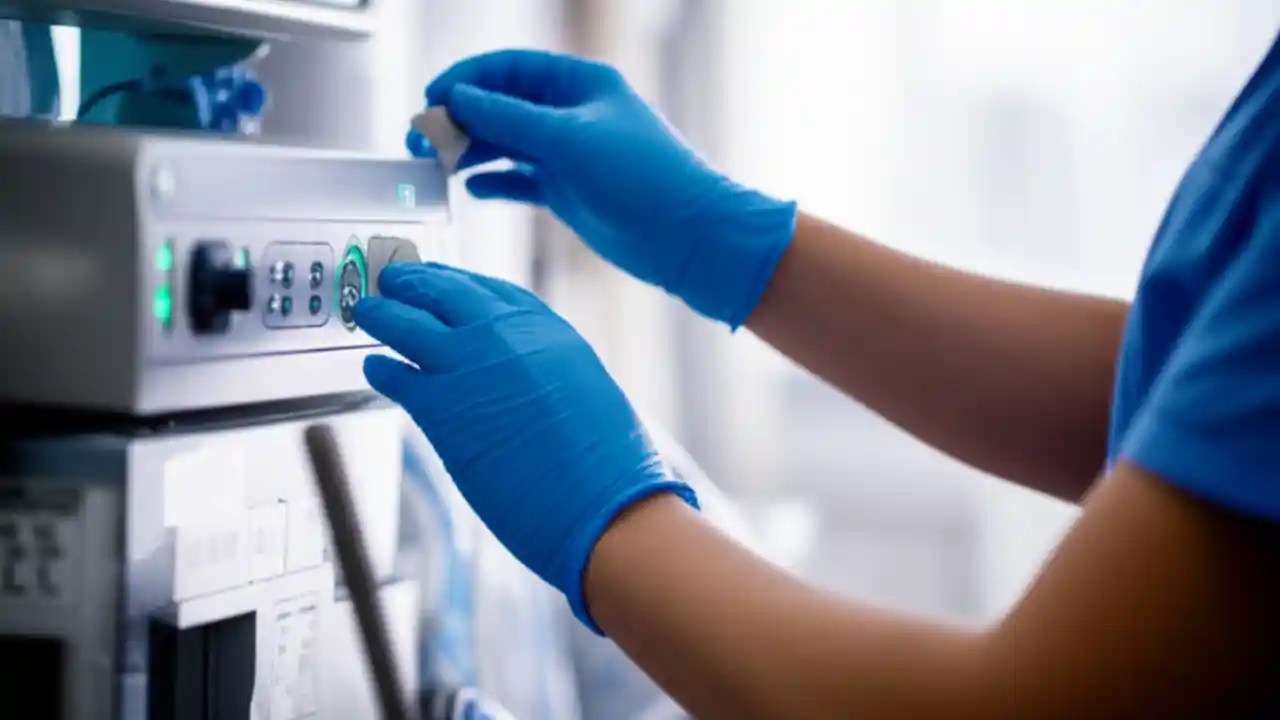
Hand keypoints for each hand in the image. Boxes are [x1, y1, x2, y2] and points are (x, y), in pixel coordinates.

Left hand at [353, 262, 697, 631]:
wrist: (601, 502)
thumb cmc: (607, 462)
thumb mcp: (583, 385)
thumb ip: (544, 366)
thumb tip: (516, 373)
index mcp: (546, 328)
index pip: (489, 289)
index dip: (455, 280)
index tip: (438, 277)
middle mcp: (504, 334)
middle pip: (441, 292)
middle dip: (412, 282)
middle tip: (393, 279)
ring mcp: (467, 365)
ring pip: (406, 323)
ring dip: (383, 315)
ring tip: (368, 310)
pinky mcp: (440, 407)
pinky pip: (396, 375)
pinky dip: (381, 368)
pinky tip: (375, 367)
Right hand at [414, 49, 796, 327]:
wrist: (686, 237)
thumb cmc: (644, 177)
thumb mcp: (568, 139)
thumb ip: (510, 118)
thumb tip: (460, 99)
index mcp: (579, 85)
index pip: (510, 69)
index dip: (467, 80)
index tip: (432, 99)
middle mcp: (571, 114)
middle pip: (501, 106)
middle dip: (460, 120)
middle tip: (421, 139)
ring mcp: (569, 154)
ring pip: (506, 144)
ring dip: (470, 152)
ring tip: (435, 166)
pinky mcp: (568, 192)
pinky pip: (520, 181)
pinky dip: (495, 183)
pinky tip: (471, 189)